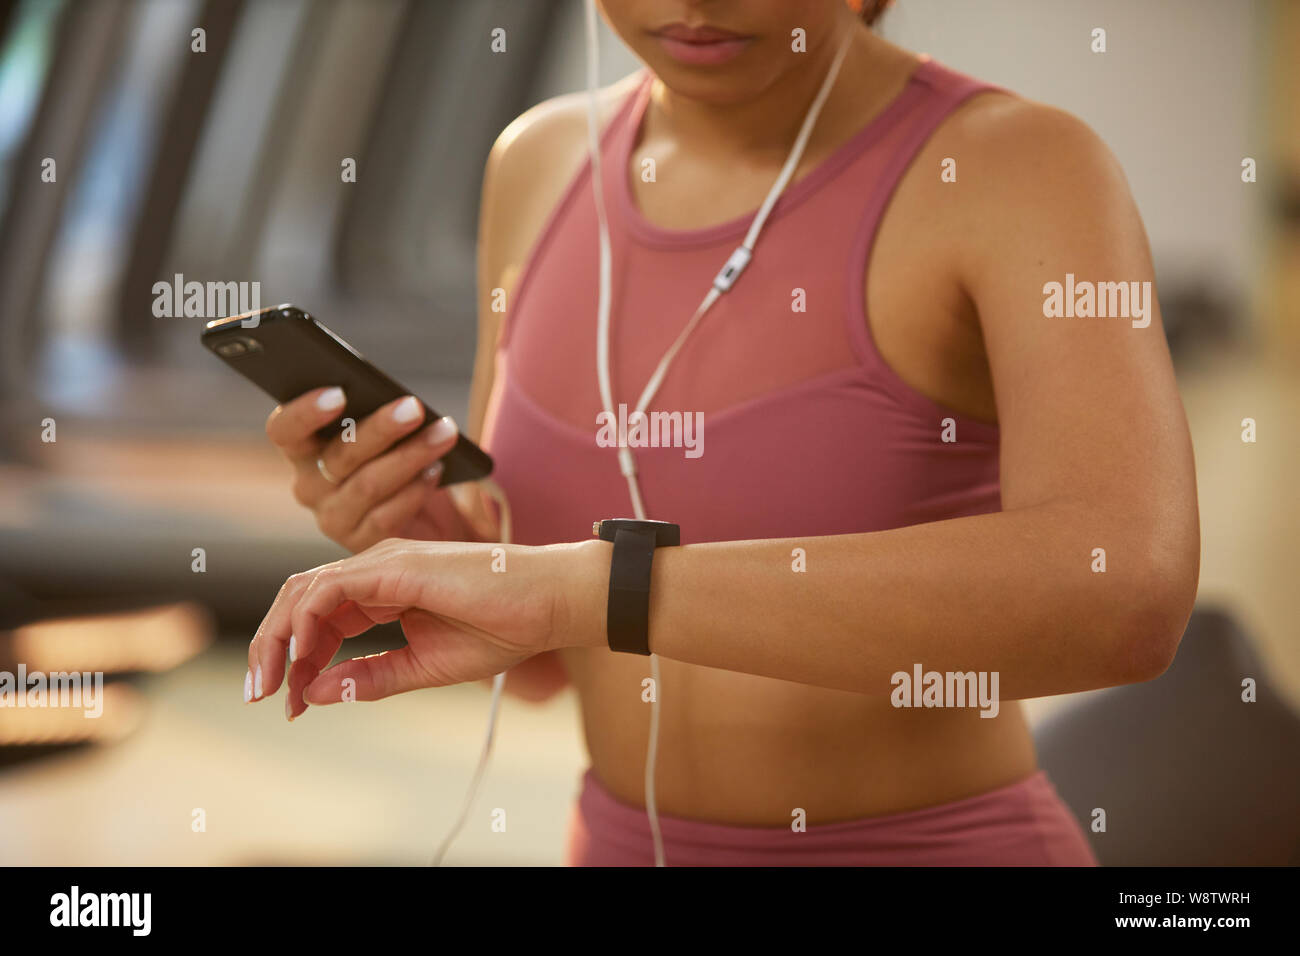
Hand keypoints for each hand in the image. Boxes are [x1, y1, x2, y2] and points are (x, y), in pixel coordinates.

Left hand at [243, 538, 604, 718]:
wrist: (550, 603)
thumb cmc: (503, 628)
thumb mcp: (425, 665)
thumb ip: (371, 677)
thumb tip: (315, 693)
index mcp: (383, 591)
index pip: (319, 617)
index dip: (296, 659)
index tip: (290, 704)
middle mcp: (376, 569)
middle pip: (299, 598)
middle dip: (272, 647)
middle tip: (264, 695)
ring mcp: (383, 562)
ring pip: (304, 590)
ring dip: (279, 638)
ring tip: (273, 683)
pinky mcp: (395, 566)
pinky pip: (329, 589)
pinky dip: (306, 623)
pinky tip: (304, 658)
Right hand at [265, 387, 496, 552]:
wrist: (432, 513)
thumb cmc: (399, 452)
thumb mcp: (385, 428)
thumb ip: (375, 411)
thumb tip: (396, 399)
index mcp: (302, 447)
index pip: (284, 429)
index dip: (304, 412)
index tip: (339, 393)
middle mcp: (308, 485)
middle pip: (338, 455)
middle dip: (381, 429)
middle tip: (414, 408)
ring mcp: (331, 517)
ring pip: (367, 485)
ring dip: (410, 456)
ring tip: (443, 433)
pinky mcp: (358, 543)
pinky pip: (385, 518)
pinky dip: (414, 491)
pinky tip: (436, 470)